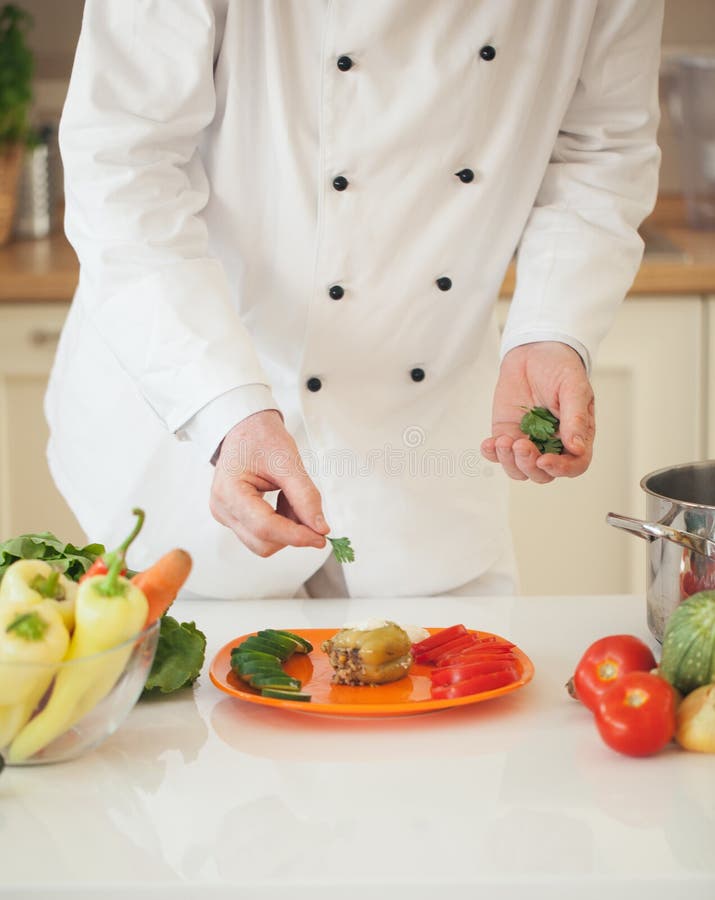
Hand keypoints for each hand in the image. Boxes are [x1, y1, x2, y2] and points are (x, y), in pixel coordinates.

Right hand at [210, 410, 328, 556]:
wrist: (245, 428)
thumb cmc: (260, 437)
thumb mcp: (288, 462)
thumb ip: (305, 497)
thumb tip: (320, 528)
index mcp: (229, 492)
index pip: (265, 527)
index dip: (296, 535)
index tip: (321, 537)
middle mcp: (222, 509)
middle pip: (263, 542)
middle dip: (292, 532)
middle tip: (309, 510)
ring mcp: (226, 515)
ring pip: (263, 543)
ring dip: (287, 529)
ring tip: (291, 498)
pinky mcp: (234, 518)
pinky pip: (262, 534)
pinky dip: (281, 524)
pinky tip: (283, 501)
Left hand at [480, 342, 594, 483]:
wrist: (534, 350)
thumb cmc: (560, 367)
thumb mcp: (574, 387)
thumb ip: (575, 417)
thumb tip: (577, 447)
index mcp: (576, 436)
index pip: (574, 465)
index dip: (561, 469)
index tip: (545, 460)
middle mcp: (552, 444)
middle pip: (542, 474)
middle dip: (530, 466)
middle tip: (521, 445)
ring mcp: (528, 440)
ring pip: (519, 469)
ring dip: (509, 462)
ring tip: (503, 441)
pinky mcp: (506, 432)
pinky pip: (497, 453)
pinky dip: (492, 454)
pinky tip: (489, 443)